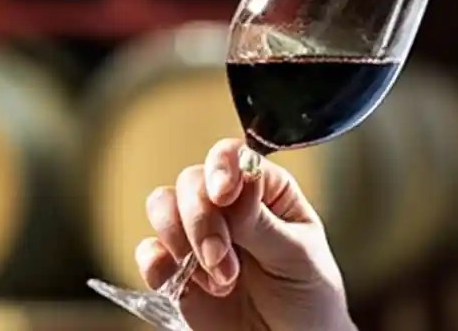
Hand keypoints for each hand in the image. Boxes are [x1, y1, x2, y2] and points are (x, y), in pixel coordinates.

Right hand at [137, 138, 355, 330]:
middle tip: (222, 260)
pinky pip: (148, 252)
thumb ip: (262, 222)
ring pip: (162, 206)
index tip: (223, 194)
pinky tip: (185, 282)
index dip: (221, 167)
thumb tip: (241, 181)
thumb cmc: (309, 299)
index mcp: (265, 192)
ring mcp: (198, 237)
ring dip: (180, 240)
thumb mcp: (297, 257)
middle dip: (202, 222)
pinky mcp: (177, 271)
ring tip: (218, 280)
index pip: (234, 158)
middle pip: (192, 182)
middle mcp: (227, 207)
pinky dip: (157, 264)